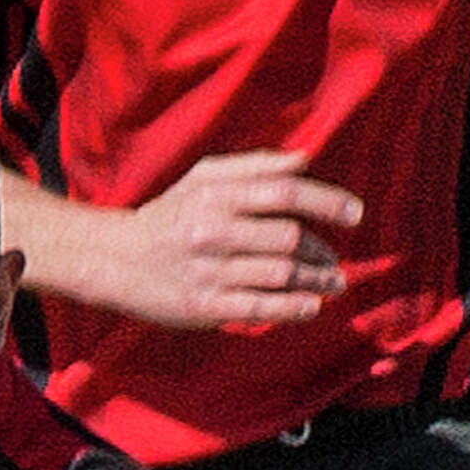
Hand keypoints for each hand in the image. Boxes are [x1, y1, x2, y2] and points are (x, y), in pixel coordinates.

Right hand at [113, 152, 362, 331]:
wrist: (114, 260)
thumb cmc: (168, 215)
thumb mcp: (203, 178)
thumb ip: (255, 167)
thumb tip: (306, 160)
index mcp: (215, 194)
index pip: (284, 194)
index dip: (327, 202)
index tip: (356, 214)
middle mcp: (212, 231)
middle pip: (288, 238)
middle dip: (322, 250)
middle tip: (335, 260)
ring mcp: (208, 272)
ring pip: (280, 275)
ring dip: (316, 281)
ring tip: (333, 283)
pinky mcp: (203, 307)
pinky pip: (260, 309)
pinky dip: (293, 308)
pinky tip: (312, 306)